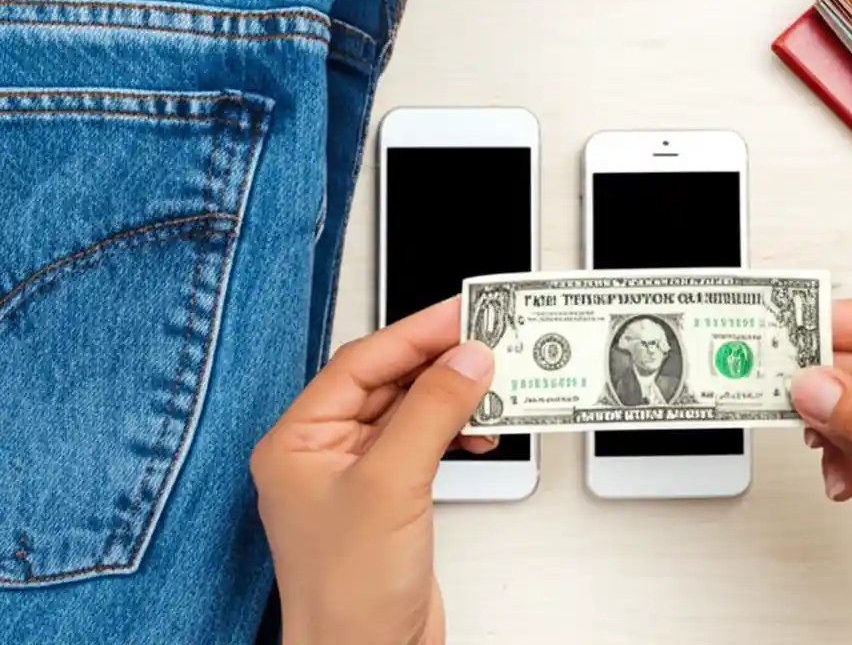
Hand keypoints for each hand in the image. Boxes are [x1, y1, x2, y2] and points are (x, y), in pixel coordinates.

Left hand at [250, 297, 494, 644]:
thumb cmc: (347, 595)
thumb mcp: (391, 484)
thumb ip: (431, 412)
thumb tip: (465, 358)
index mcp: (298, 440)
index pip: (361, 363)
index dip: (415, 333)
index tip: (462, 313)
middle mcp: (323, 453)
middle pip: (388, 381)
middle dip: (441, 362)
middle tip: (489, 339)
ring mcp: (358, 477)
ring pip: (412, 411)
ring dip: (455, 397)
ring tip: (494, 383)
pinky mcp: (391, 499)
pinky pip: (426, 443)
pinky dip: (457, 431)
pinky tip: (481, 430)